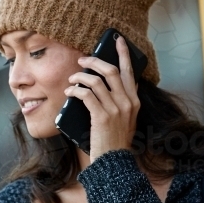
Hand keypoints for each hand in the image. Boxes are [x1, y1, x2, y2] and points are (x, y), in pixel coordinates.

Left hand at [63, 35, 140, 163]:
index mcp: (134, 101)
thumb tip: (116, 82)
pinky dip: (75, 90)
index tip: (117, 41)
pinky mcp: (102, 116)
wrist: (113, 161)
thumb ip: (124, 101)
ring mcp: (116, 109)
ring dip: (80, 77)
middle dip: (94, 61)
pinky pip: (86, 95)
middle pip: (111, 71)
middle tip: (82, 59)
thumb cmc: (115, 140)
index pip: (130, 72)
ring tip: (71, 79)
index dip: (123, 54)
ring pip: (95, 81)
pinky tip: (69, 92)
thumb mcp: (127, 118)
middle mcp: (128, 102)